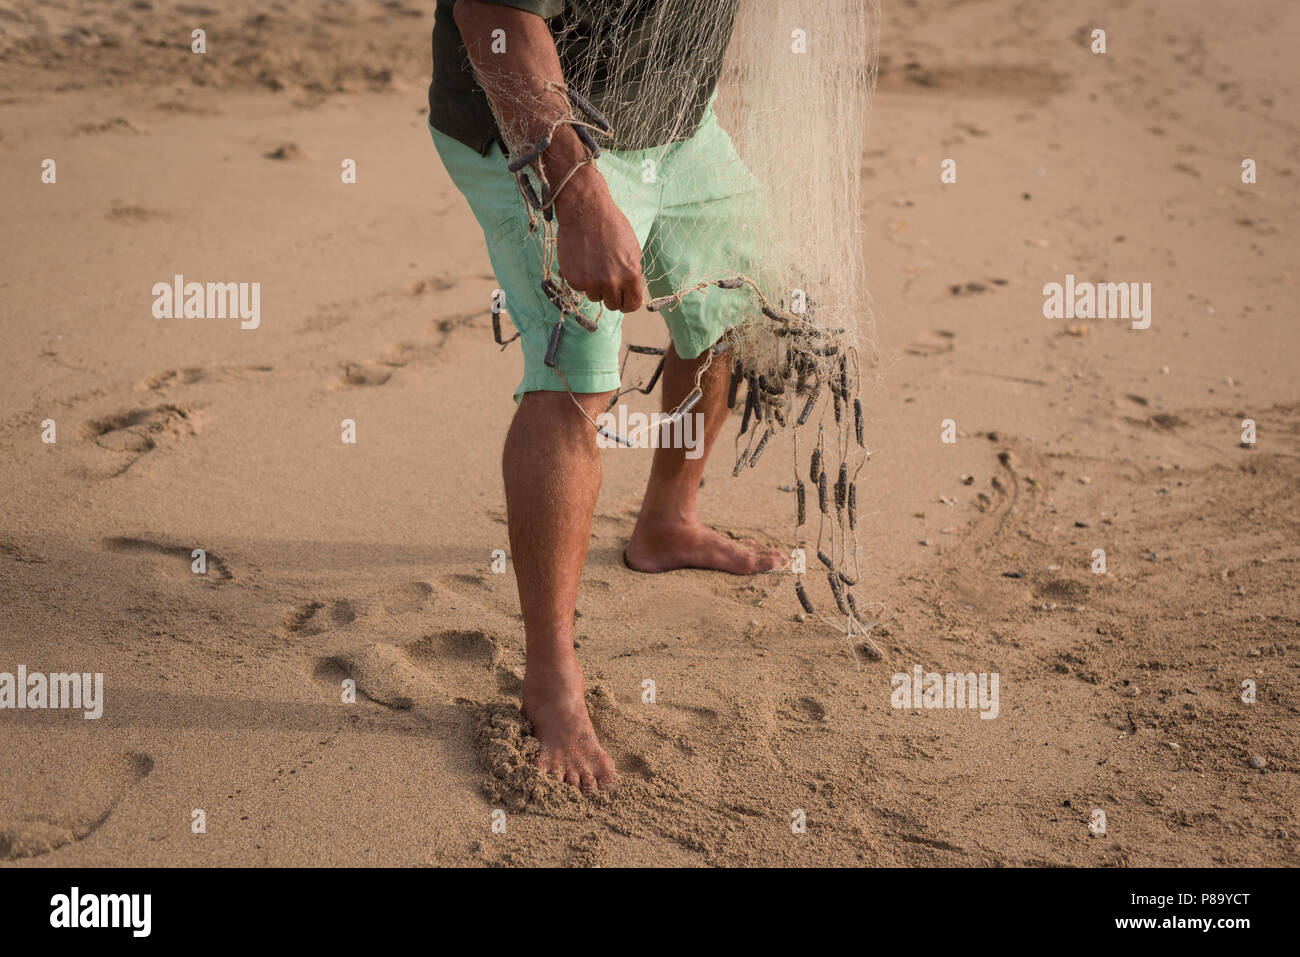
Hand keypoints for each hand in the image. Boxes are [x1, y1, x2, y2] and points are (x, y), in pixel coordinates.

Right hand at [552, 164, 644, 313]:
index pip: (632, 305)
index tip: (624, 299)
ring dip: (594, 285)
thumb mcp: (632, 249)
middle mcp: (611, 282)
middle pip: (613, 305)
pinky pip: (579, 287)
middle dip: (611, 295)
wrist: (585, 211)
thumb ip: (631, 273)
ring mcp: (591, 282)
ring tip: (593, 263)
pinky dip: (580, 277)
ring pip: (595, 296)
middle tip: (606, 279)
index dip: (628, 303)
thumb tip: (630, 291)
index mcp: (631, 275)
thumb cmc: (611, 226)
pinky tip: (582, 259)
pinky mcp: (573, 279)